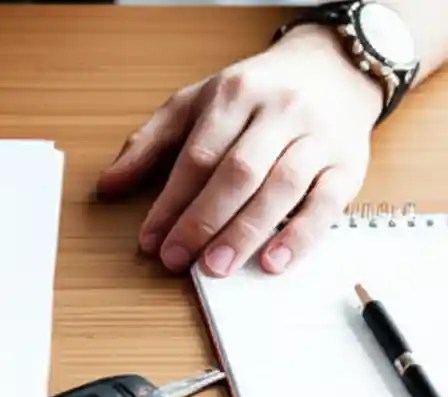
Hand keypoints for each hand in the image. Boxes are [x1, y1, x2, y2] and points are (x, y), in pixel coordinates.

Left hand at [97, 26, 383, 276]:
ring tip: (217, 268)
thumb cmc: (254, 94)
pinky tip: (273, 262)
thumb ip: (149, 144)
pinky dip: (300, 236)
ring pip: (282, 188)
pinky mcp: (349, 165)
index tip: (149, 240)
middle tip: (177, 260)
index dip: (171, 202)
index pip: (198, 156)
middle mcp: (280, 113)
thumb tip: (107, 186)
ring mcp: (318, 138)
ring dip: (246, 233)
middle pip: (239, 172)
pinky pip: (327, 203)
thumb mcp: (195, 104)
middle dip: (204, 221)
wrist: (333, 69)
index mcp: (235, 96)